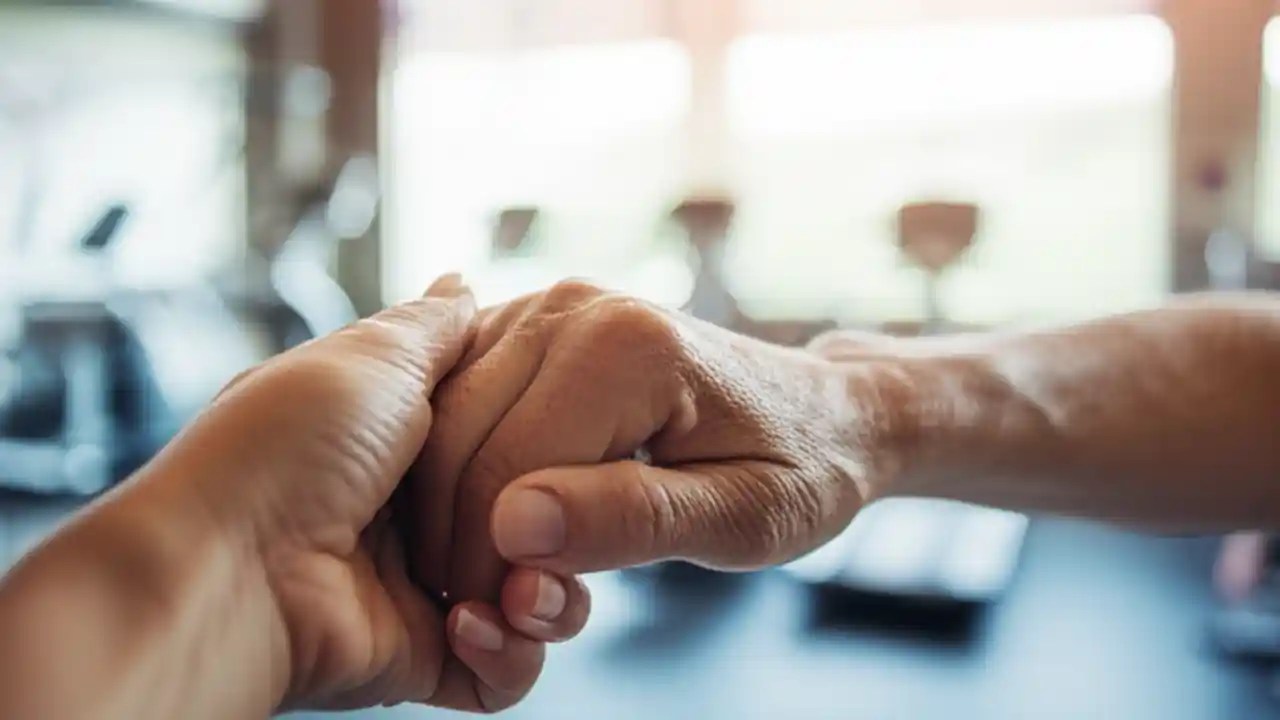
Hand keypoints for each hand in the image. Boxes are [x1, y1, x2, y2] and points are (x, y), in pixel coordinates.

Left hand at [148, 276, 547, 711]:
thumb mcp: (371, 358)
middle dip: (560, 517)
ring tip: (519, 586)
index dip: (544, 426)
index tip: (577, 421)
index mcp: (396, 435)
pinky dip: (508, 650)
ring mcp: (421, 586)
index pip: (504, 427)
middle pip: (531, 511)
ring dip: (546, 591)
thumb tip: (463, 284)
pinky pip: (502, 666)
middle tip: (559, 511)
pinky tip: (472, 625)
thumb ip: (433, 329)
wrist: (230, 572)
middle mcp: (413, 510)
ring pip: (532, 590)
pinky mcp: (424, 654)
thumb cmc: (283, 452)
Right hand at [411, 281, 905, 616]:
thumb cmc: (797, 470)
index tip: (513, 627)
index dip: (490, 564)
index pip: (507, 469)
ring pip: (440, 424)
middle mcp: (573, 308)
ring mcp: (544, 308)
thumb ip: (633, 521)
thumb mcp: (744, 519)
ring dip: (449, 510)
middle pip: (456, 443)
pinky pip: (454, 402)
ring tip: (504, 572)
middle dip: (459, 543)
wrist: (821, 413)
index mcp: (629, 347)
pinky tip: (499, 520)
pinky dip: (456, 469)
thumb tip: (513, 528)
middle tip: (500, 616)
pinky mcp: (528, 325)